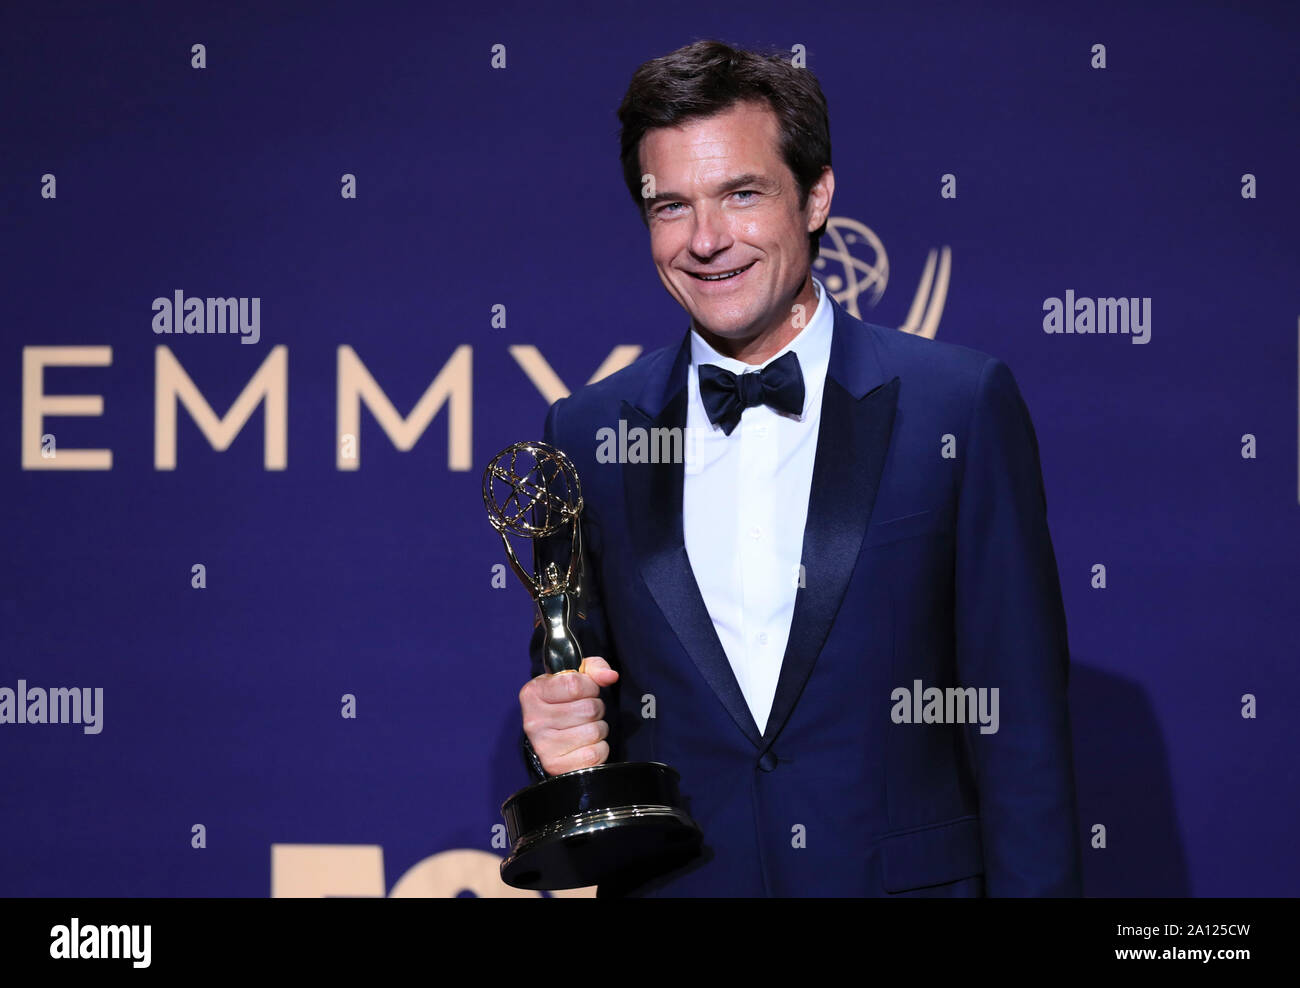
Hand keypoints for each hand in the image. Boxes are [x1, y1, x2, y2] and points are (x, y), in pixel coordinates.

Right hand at [519, 656, 619, 774]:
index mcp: (533, 693)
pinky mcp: (556, 766)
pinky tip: (584, 745)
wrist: (552, 736)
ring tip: (584, 728)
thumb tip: (610, 676)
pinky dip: (598, 749)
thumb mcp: (576, 677)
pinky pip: (595, 754)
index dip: (590, 687)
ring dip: (598, 729)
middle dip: (596, 709)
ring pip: (594, 731)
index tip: (586, 691)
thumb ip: (595, 668)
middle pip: (588, 709)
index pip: (575, 684)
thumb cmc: (565, 702)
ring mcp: (543, 746)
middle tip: (585, 713)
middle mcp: (533, 720)